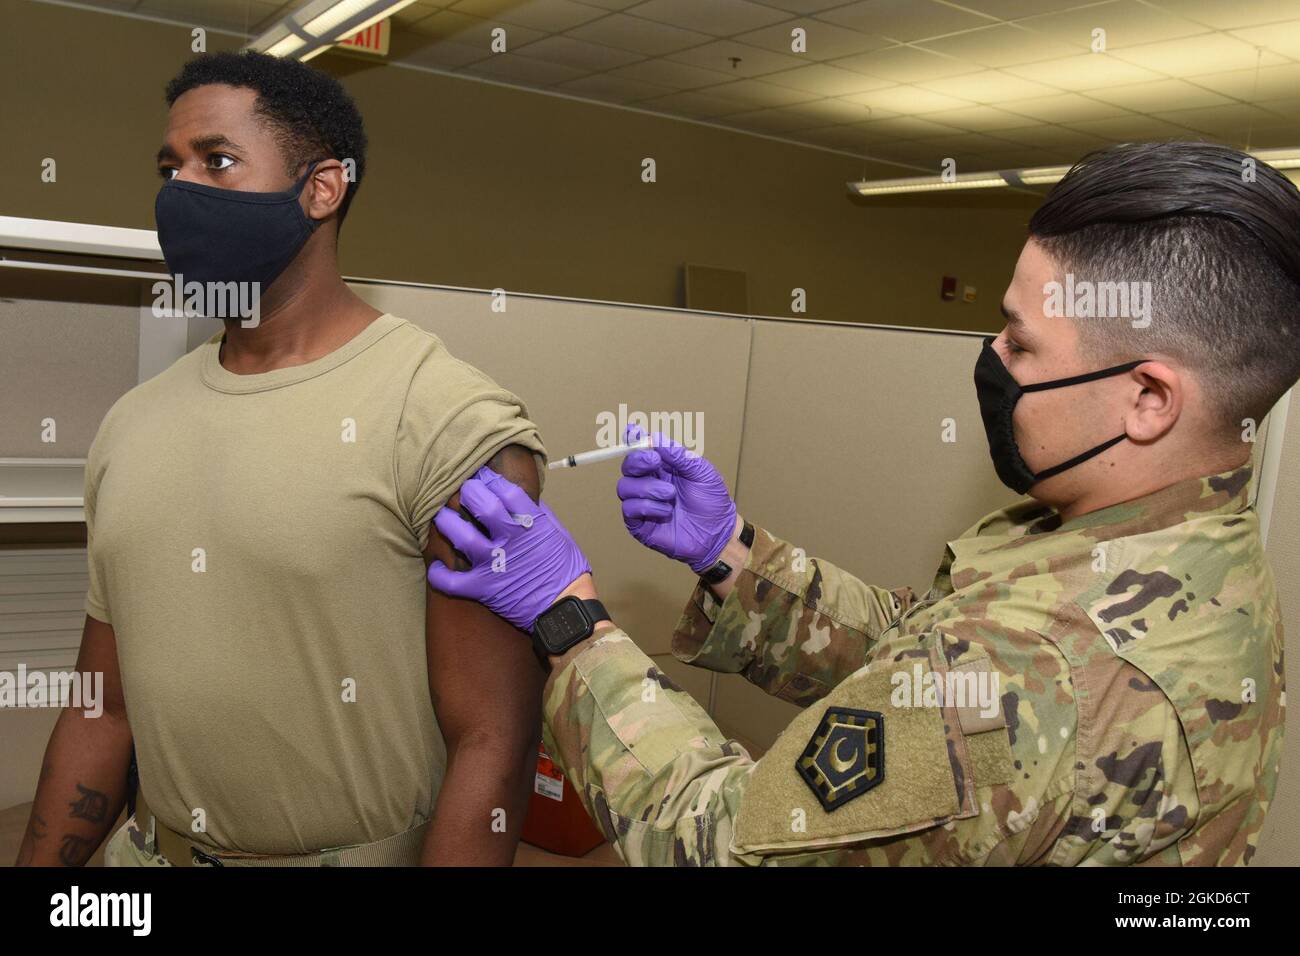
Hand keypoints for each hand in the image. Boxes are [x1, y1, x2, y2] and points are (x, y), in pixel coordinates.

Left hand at [426, 466, 590, 632]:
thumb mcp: (559, 533)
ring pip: (462, 537)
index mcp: (532, 524)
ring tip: (441, 517)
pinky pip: (453, 582)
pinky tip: (437, 565)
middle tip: (461, 491)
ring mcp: (496, 564)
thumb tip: (524, 499)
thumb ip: (538, 514)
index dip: (491, 479)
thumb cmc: (566, 571)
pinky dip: (440, 574)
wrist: (566, 607)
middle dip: (468, 493)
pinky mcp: (484, 589)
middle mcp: (511, 540)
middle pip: (483, 506)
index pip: (507, 491)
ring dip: (447, 524)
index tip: (482, 476)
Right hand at [617, 424, 737, 572]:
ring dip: (647, 487)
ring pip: (624, 487)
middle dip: (637, 460)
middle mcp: (648, 482)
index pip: (640, 450)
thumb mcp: (701, 472)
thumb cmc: (711, 501)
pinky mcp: (639, 524)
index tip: (633, 431)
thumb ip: (678, 455)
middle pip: (627, 466)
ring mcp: (642, 503)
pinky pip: (629, 509)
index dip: (632, 439)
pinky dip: (646, 506)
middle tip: (654, 461)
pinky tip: (666, 510)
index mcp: (662, 467)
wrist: (717, 532)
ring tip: (670, 494)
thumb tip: (655, 437)